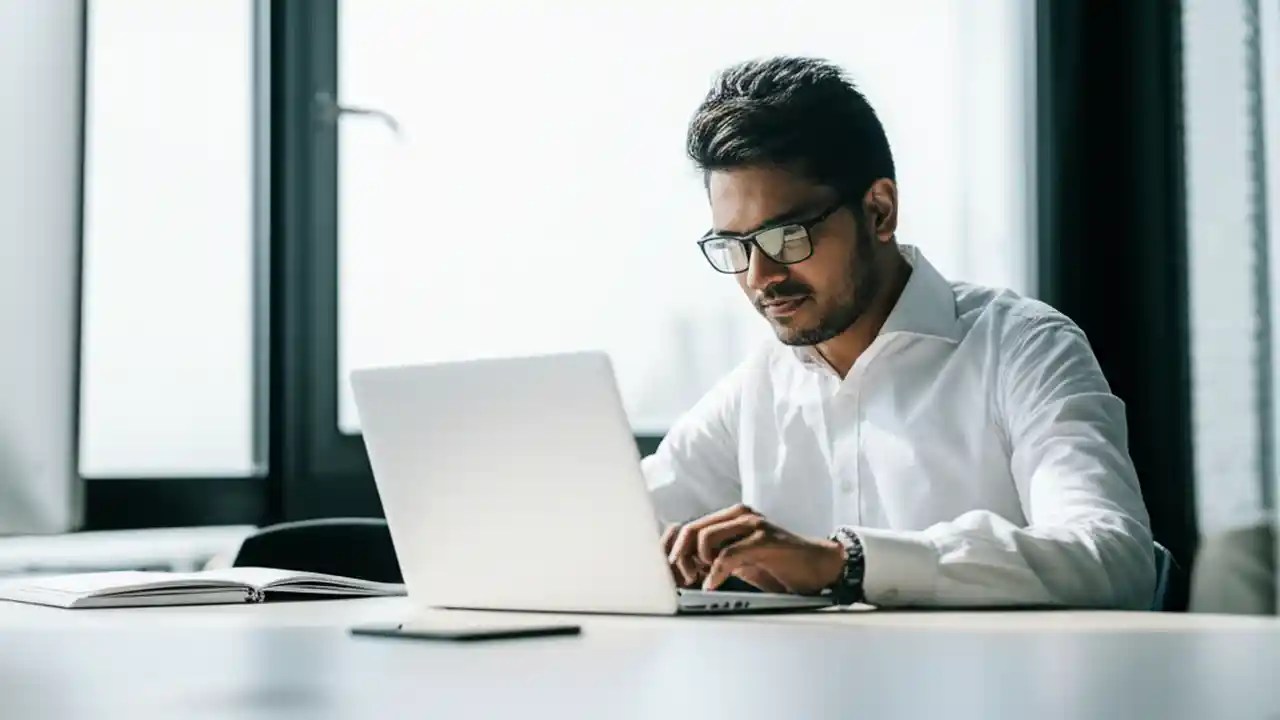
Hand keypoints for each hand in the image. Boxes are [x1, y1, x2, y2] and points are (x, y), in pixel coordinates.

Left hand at [666, 504, 845, 594]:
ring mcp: (752, 524)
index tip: (671, 575)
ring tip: (704, 580)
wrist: (818, 566)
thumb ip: (714, 559)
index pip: (688, 527)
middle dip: (680, 558)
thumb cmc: (779, 565)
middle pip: (690, 530)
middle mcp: (738, 515)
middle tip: (684, 580)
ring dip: (698, 564)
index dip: (674, 551)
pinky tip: (714, 584)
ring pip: (705, 537)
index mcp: (729, 517)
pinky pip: (728, 554)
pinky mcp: (764, 539)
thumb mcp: (740, 561)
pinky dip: (716, 572)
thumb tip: (682, 570)